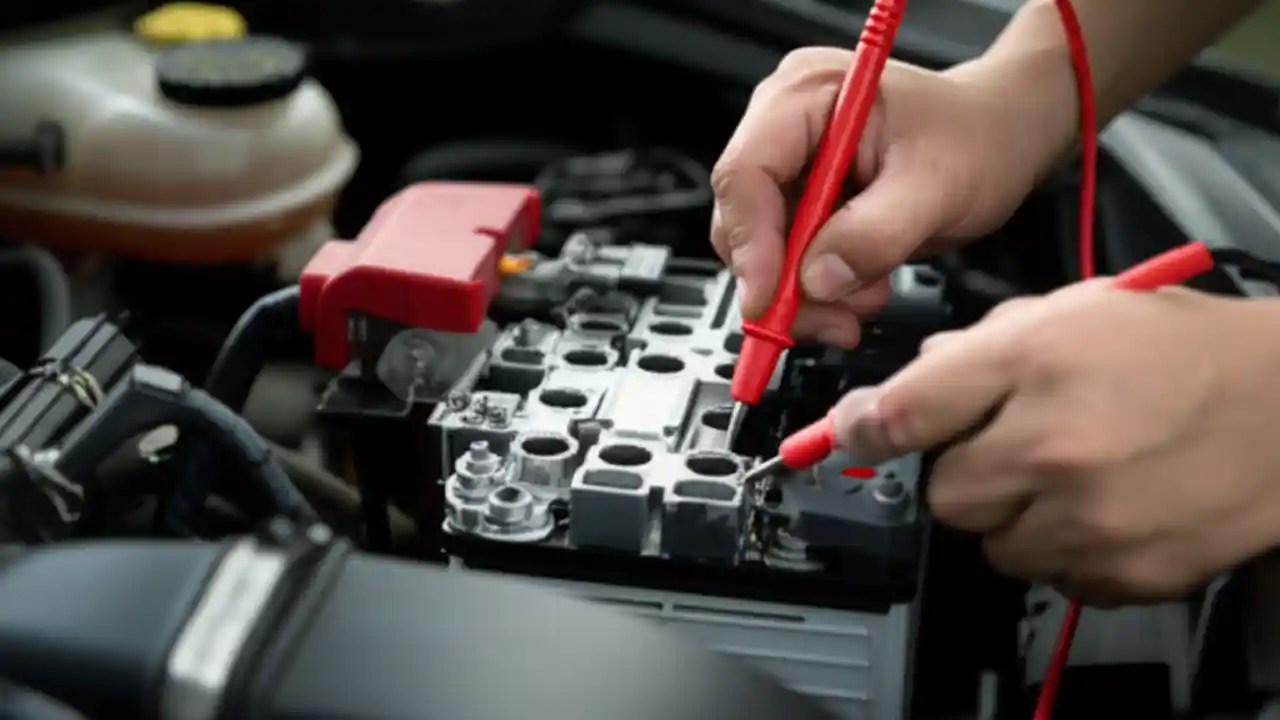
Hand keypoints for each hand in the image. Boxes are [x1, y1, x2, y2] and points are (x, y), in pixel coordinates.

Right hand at [709, 48, 1075, 347]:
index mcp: (805, 96)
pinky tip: (859, 292)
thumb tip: (817, 280)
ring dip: (805, 295)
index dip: (752, 244)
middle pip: (743, 220)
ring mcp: (792, 169)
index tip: (771, 300)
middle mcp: (785, 128)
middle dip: (782, 282)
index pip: (745, 174)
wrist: (1003, 138)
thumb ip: (876, 234)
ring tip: (863, 301)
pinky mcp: (804, 205)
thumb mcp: (938, 186)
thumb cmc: (978, 137)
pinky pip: (788, 262)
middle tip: (828, 319)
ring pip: (762, 252)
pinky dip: (818, 292)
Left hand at [830, 282, 1279, 604]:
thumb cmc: (1179, 351)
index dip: (864, 428)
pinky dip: (1062, 550)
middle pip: (943, 494)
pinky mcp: (1124, 572)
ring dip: (1011, 516)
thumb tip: (900, 390)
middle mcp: (1057, 445)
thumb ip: (976, 347)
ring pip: (991, 544)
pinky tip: (1102, 506)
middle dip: (964, 472)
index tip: (851, 437)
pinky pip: (1049, 575)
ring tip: (1068, 475)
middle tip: (1012, 446)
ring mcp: (1092, 519)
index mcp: (1035, 362)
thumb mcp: (1070, 312)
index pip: (906, 412)